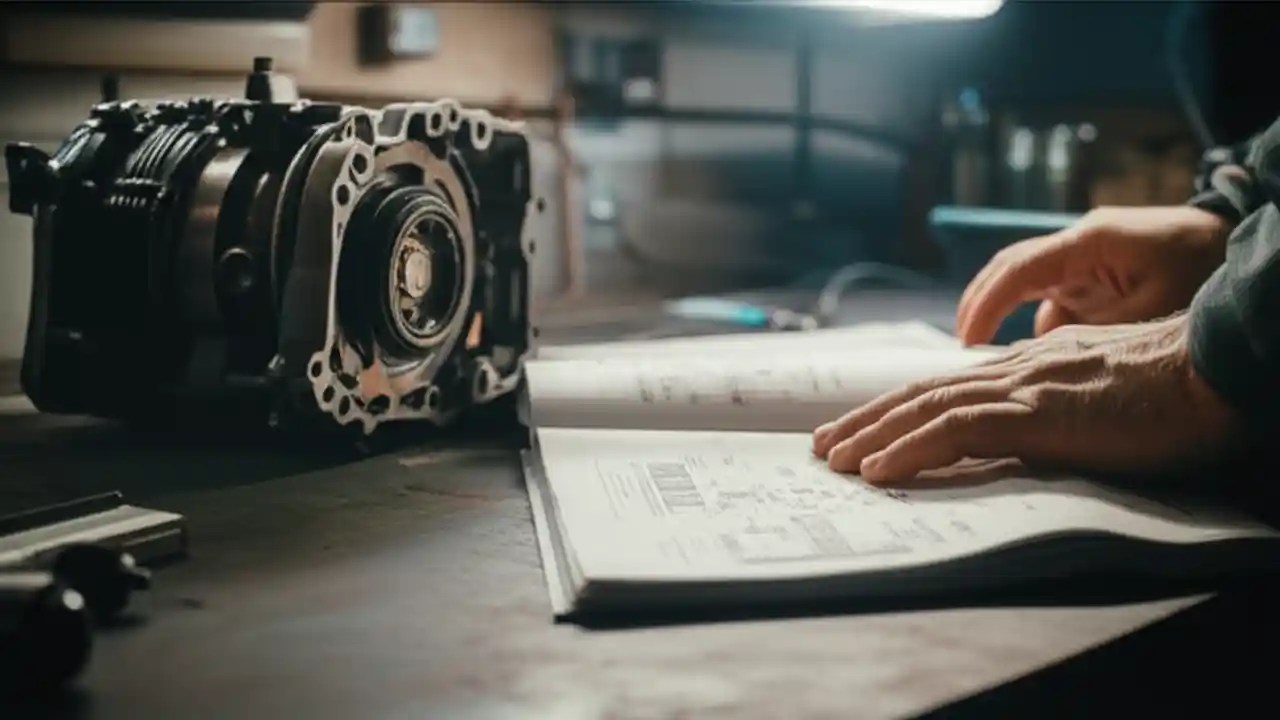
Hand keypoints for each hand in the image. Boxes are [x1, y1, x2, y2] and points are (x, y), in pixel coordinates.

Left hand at [812, 316, 1238, 483]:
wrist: (1216, 369)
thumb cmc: (1174, 390)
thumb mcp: (1100, 396)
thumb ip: (1058, 407)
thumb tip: (1028, 429)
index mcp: (1029, 366)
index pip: (946, 386)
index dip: (899, 407)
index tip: (865, 428)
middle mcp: (1015, 369)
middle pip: (921, 393)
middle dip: (867, 420)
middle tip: (823, 444)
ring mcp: (1022, 387)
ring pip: (925, 409)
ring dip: (872, 437)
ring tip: (833, 460)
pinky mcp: (1036, 413)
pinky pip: (955, 432)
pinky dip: (910, 450)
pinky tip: (877, 471)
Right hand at [956, 206, 1229, 345]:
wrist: (1231, 240)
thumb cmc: (1202, 267)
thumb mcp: (1157, 304)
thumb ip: (1103, 329)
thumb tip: (1049, 353)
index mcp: (1088, 242)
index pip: (1019, 270)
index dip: (987, 305)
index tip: (967, 343)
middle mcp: (1075, 246)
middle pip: (1007, 270)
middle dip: (978, 306)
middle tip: (960, 350)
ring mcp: (1080, 260)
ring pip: (1023, 286)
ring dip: (1003, 319)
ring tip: (987, 362)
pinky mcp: (1089, 275)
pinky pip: (1050, 300)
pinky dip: (1037, 328)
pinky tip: (1035, 359)